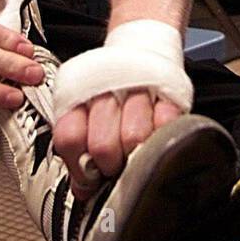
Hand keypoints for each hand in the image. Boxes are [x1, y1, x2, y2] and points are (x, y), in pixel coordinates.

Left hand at [53, 93, 182, 199]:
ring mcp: (139, 91)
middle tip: (117, 165)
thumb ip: (79, 154)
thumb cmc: (113, 94)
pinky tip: (158, 133)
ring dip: (137, 153)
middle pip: (102, 146)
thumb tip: (83, 190)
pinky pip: (167, 125)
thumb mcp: (86, 119)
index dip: (80, 165)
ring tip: (138, 151)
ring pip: (134, 138)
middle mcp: (106, 92)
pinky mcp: (169, 95)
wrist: (143, 50)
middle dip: (110, 165)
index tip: (90, 173)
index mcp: (77, 99)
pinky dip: (163, 136)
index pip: (70, 139)